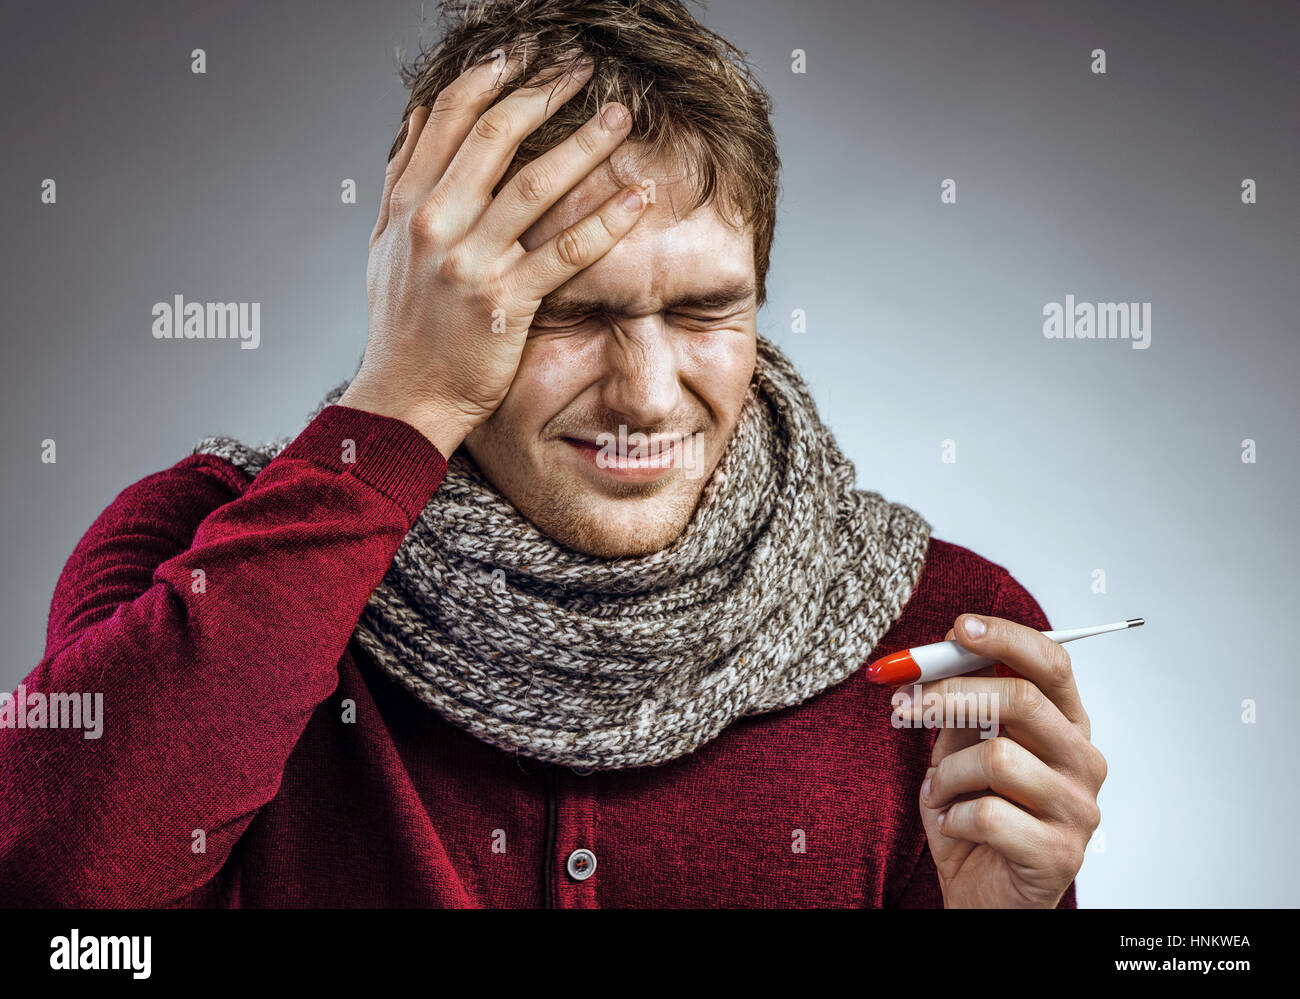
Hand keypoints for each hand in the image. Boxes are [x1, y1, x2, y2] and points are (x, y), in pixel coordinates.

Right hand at [341, 44, 648, 454]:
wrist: (405, 399)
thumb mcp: (385, 247)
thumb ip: (402, 181)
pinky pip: (566, 252)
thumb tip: (419, 119)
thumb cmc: (400, 328)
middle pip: (496, 135)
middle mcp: (435, 223)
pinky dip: (606, 220)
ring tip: (620, 117)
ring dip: (585, 143)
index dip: (491, 77)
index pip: (448, 118)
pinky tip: (637, 197)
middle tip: (584, 69)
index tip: (525, 54)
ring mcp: (471, 262)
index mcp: (407, 204)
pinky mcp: (507, 302)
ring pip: (537, 185)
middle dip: (545, 93)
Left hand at [897, 614, 1106, 907]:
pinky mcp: (1060, 853)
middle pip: (1023, 700)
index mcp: (1066, 726)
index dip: (1005, 639)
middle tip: (903, 706)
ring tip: (939, 792)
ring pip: (997, 757)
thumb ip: (962, 710)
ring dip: (946, 773)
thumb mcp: (960, 753)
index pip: (1051, 664)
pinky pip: (987, 814)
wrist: (986, 897)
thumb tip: (934, 660)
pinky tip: (954, 826)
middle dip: (950, 695)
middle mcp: (1084, 761)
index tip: (958, 627)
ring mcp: (1079, 809)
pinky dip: (952, 816)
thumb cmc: (975, 817)